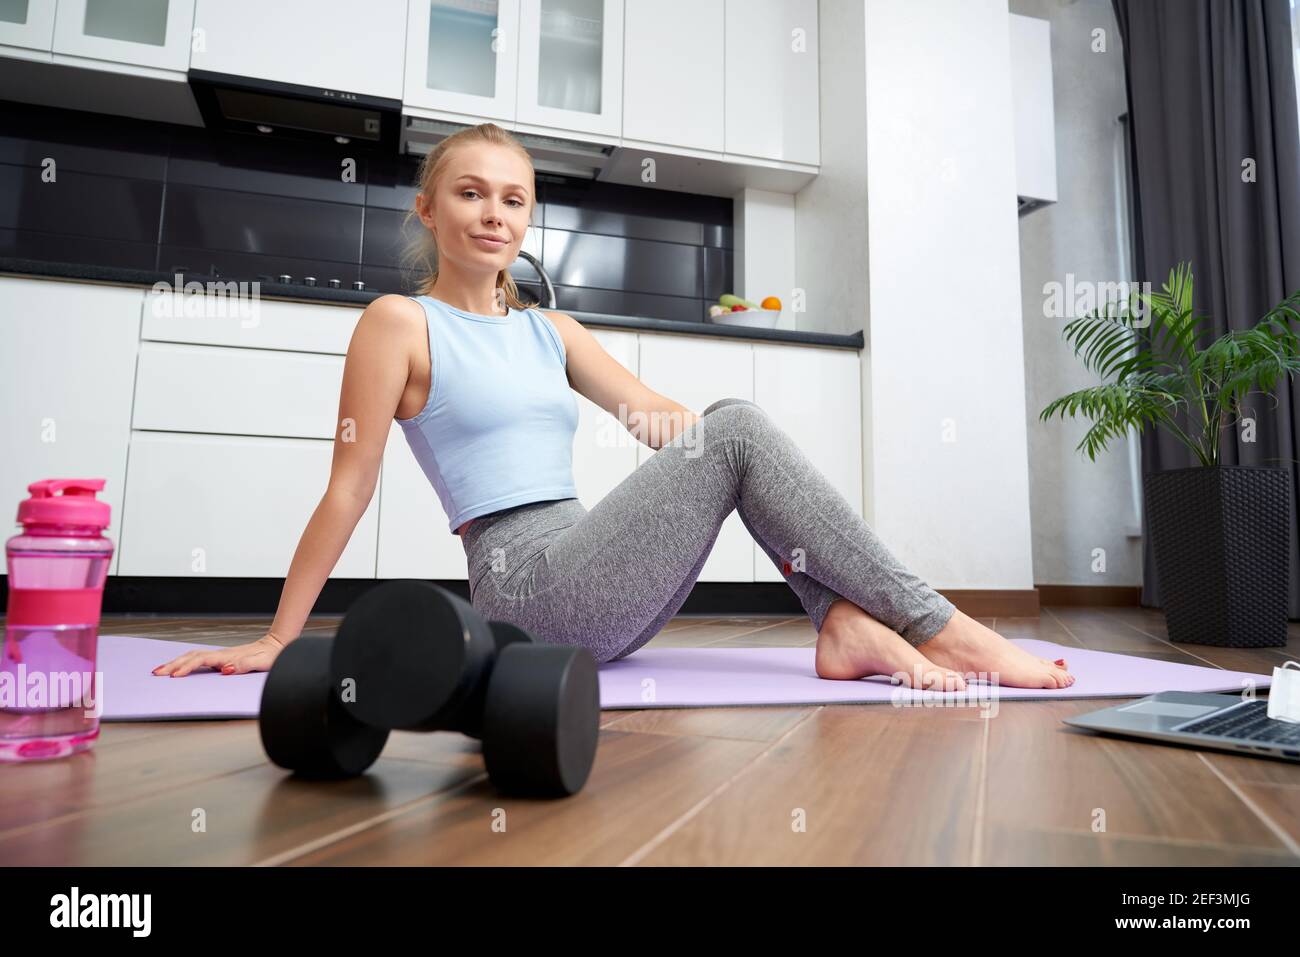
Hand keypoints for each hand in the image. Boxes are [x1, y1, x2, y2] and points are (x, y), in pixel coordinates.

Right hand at [152, 633, 287, 676]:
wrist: (277, 646)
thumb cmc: (270, 656)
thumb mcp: (260, 663)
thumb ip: (244, 666)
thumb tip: (225, 669)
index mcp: (227, 656)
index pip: (201, 661)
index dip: (186, 668)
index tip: (173, 675)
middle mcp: (221, 654)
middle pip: (191, 657)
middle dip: (173, 665)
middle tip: (156, 673)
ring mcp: (220, 655)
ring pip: (193, 657)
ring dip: (176, 662)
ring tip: (161, 670)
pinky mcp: (222, 658)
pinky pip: (199, 659)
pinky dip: (186, 662)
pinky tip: (180, 667)